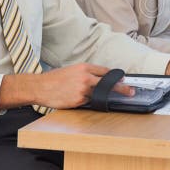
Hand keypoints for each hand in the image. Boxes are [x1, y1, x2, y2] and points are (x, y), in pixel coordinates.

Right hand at [0, 63, 133, 109]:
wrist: (39, 87)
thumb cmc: (54, 79)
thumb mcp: (71, 70)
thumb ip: (86, 73)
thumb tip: (99, 79)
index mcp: (84, 67)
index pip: (105, 71)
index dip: (115, 76)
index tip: (124, 80)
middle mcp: (85, 77)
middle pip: (108, 83)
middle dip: (121, 88)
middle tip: (131, 92)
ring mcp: (82, 90)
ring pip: (99, 94)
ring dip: (102, 97)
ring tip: (108, 99)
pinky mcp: (78, 100)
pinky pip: (88, 102)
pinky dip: (88, 102)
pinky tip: (81, 100)